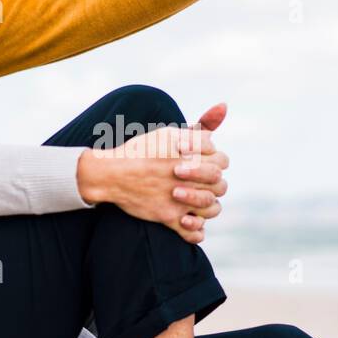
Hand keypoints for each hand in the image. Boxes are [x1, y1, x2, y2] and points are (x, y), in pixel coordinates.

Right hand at [77, 114, 229, 243]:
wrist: (112, 173)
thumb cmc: (142, 151)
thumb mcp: (170, 133)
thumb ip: (200, 127)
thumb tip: (225, 105)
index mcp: (192, 154)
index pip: (222, 160)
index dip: (213, 161)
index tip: (198, 161)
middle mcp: (189, 176)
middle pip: (219, 184)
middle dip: (211, 182)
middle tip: (194, 181)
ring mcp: (180, 199)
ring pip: (211, 207)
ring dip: (207, 204)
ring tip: (193, 199)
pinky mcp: (169, 217)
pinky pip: (193, 231)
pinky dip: (195, 230)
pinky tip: (188, 220)